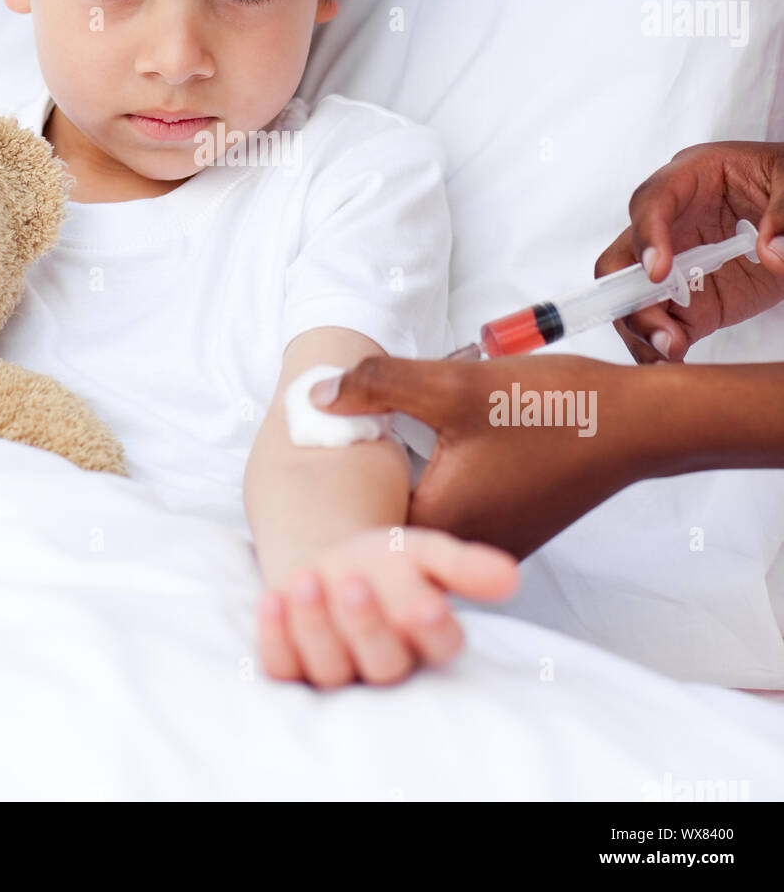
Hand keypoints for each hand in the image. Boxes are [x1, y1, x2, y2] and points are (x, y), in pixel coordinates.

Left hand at [256, 525, 517, 687]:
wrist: (329, 563)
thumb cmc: (385, 564)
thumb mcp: (423, 552)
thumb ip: (462, 566)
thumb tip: (512, 578)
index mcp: (425, 639)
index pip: (439, 648)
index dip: (432, 631)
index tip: (425, 605)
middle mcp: (384, 664)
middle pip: (383, 664)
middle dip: (366, 625)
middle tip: (354, 583)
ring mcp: (337, 670)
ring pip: (330, 668)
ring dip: (316, 626)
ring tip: (309, 580)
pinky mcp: (294, 667)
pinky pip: (284, 666)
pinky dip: (276, 636)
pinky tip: (273, 599)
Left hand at [309, 354, 658, 559]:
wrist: (634, 422)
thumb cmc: (549, 407)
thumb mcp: (453, 385)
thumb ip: (378, 386)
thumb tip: (314, 395)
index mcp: (440, 527)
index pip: (360, 527)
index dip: (329, 493)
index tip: (300, 463)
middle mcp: (463, 548)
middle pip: (386, 525)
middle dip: (359, 487)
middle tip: (322, 449)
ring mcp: (490, 542)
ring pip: (420, 516)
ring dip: (397, 482)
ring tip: (366, 438)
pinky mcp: (509, 529)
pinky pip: (451, 512)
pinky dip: (431, 482)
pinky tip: (420, 445)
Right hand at [595, 141, 783, 362]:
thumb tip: (771, 251)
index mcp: (690, 179)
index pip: (652, 202)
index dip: (647, 236)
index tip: (659, 272)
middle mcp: (670, 224)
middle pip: (623, 258)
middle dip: (630, 296)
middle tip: (660, 327)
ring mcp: (676, 266)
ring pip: (632, 298)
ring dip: (643, 328)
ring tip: (670, 352)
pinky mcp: (691, 301)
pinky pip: (662, 325)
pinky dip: (659, 346)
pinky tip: (671, 360)